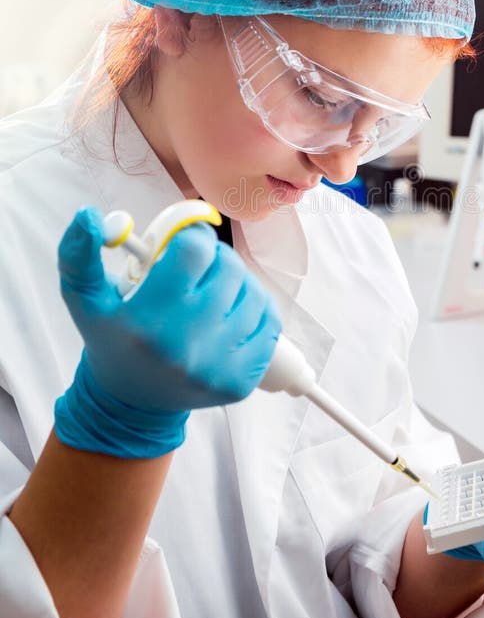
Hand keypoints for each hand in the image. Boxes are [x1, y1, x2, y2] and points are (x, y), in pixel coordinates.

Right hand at [54, 207, 280, 457]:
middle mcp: (186, 345)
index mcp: (148, 319)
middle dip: (214, 259)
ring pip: (253, 291)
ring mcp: (217, 366)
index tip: (184, 245)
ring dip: (236, 283)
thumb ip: (79, 254)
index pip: (194, 249)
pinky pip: (269, 322)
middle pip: (228, 267)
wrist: (131, 401)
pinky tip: (230, 313)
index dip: (191, 237)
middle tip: (198, 269)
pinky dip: (255, 309)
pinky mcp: (241, 381)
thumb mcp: (86, 298)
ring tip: (211, 293)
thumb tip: (89, 216)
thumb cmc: (113, 339)